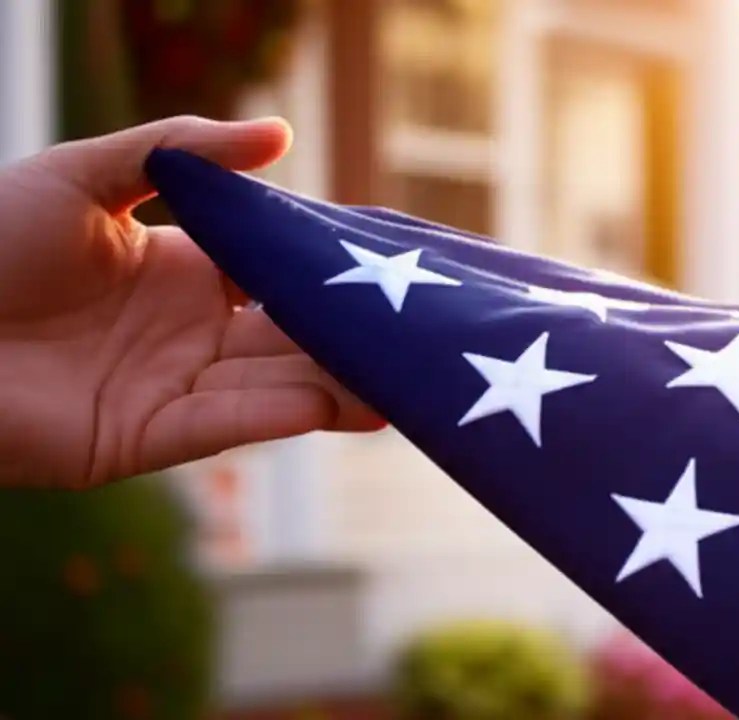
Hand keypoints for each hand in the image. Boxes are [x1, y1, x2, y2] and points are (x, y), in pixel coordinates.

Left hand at [0, 116, 380, 488]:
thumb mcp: (81, 175)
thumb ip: (178, 152)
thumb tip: (280, 131)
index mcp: (184, 272)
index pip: (277, 272)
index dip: (329, 271)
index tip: (390, 264)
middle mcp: (191, 333)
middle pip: (291, 336)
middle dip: (350, 337)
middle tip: (416, 333)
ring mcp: (173, 388)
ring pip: (273, 383)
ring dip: (336, 384)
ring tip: (399, 382)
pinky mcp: (145, 440)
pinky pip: (224, 424)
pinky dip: (277, 414)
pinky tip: (331, 404)